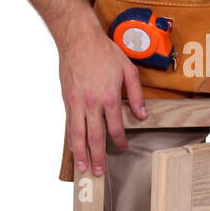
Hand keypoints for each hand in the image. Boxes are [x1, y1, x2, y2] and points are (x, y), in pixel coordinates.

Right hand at [57, 9, 146, 174]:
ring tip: (84, 167)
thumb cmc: (104, 51)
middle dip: (98, 156)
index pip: (115, 126)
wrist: (78, 39)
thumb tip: (142, 114)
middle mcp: (92, 103)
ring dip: (81, 153)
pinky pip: (69, 124)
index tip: (123, 147)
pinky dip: (71, 138)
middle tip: (99, 171)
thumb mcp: (128, 69)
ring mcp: (77, 103)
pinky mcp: (67, 99)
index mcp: (110, 96)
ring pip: (78, 134)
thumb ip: (136, 94)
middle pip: (95, 136)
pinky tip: (74, 147)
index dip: (120, 140)